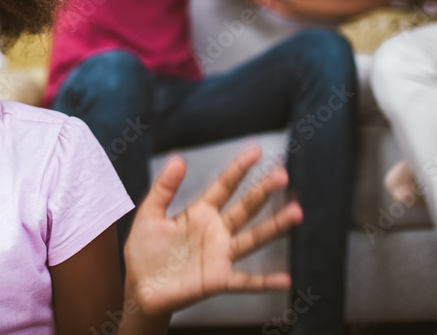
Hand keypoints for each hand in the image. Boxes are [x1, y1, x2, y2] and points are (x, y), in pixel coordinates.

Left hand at [123, 145, 301, 317]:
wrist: (140, 286)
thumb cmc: (145, 250)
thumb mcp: (149, 213)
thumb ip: (164, 187)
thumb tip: (178, 158)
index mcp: (201, 212)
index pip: (224, 186)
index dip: (239, 169)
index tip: (256, 151)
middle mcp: (216, 231)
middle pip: (245, 208)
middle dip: (263, 191)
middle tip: (282, 174)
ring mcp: (220, 255)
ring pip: (253, 238)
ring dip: (274, 227)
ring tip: (296, 212)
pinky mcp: (218, 279)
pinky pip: (245, 281)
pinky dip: (264, 282)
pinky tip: (284, 279)